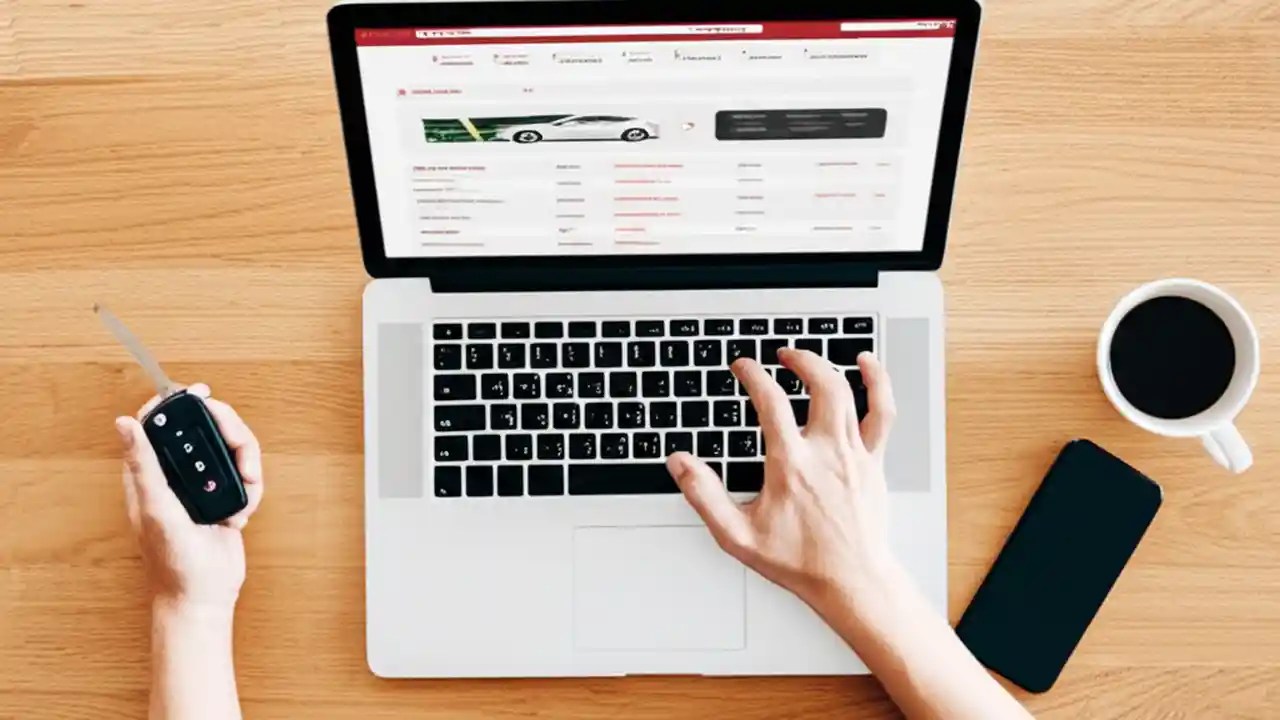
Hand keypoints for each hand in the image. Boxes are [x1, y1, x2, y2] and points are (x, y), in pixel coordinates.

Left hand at [116, 384, 263, 612]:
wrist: (205, 596)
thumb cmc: (172, 561)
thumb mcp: (156, 508)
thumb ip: (142, 464)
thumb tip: (123, 423)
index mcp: (150, 474)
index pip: (159, 423)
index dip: (178, 404)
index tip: (201, 395)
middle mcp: (176, 475)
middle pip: (206, 429)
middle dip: (229, 434)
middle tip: (239, 450)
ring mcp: (204, 486)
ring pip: (232, 450)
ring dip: (246, 464)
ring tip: (246, 488)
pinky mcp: (227, 497)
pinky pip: (247, 476)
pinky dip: (252, 489)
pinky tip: (241, 512)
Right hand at [667, 350, 898, 612]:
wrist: (851, 581)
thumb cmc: (800, 562)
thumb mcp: (737, 535)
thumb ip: (704, 495)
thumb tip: (680, 463)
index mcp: (791, 464)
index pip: (770, 401)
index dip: (752, 375)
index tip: (742, 367)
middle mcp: (826, 452)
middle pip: (820, 384)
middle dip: (798, 360)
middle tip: (780, 355)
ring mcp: (854, 454)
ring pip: (849, 392)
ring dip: (828, 366)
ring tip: (810, 358)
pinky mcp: (873, 462)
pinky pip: (883, 412)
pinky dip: (878, 382)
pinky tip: (868, 365)